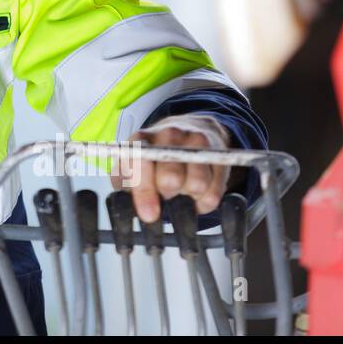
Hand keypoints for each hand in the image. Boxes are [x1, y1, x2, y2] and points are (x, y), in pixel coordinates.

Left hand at [109, 116, 237, 222]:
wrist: (190, 129)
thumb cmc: (154, 156)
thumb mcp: (131, 164)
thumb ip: (123, 182)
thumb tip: (125, 204)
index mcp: (142, 139)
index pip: (141, 165)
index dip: (144, 192)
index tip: (149, 214)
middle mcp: (168, 135)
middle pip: (171, 178)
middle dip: (167, 195)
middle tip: (165, 194)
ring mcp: (196, 142)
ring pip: (196, 185)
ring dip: (187, 196)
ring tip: (180, 190)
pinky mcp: (219, 155)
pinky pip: (214, 192)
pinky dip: (204, 202)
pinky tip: (196, 194)